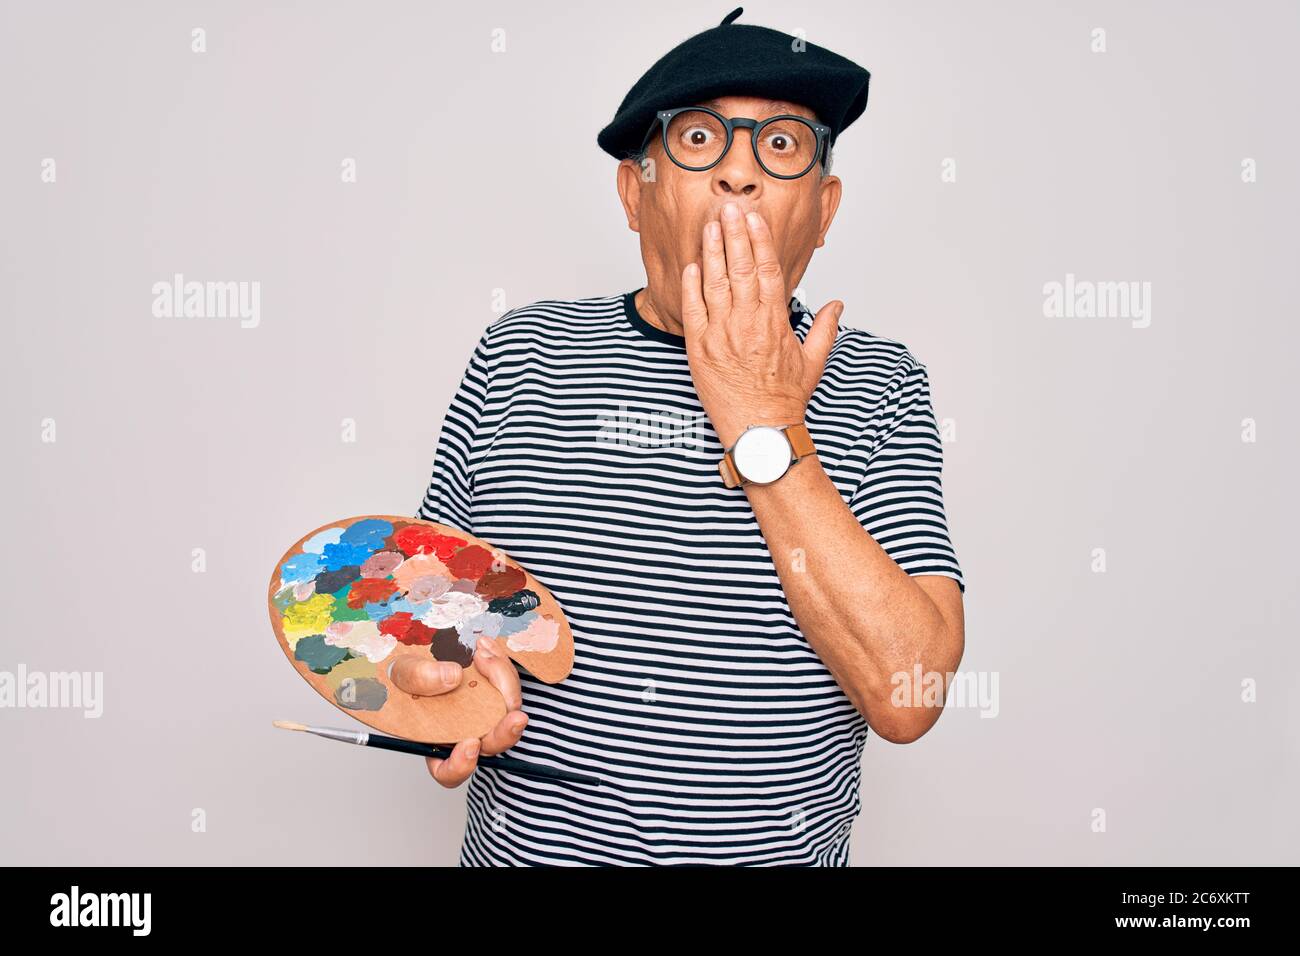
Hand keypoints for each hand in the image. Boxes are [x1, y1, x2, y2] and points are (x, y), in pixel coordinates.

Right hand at [388, 633, 527, 787]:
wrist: (415, 642)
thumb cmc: (402, 665)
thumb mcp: (400, 670)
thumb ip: (419, 677)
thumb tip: (453, 676)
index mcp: (433, 741)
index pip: (449, 771)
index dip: (460, 765)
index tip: (468, 745)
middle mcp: (462, 731)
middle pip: (490, 745)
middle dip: (506, 734)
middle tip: (516, 718)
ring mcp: (481, 710)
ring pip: (504, 710)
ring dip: (502, 682)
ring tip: (482, 653)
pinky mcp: (494, 687)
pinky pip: (505, 684)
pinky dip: (499, 664)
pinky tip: (484, 646)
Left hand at [680, 200, 841, 448]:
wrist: (760, 431)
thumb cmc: (784, 400)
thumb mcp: (812, 362)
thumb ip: (824, 328)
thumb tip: (837, 306)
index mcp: (775, 322)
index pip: (769, 270)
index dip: (761, 241)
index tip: (755, 218)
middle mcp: (748, 323)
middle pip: (741, 268)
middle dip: (735, 234)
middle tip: (729, 207)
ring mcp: (721, 334)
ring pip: (715, 283)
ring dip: (712, 252)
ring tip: (710, 226)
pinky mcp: (699, 349)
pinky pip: (693, 310)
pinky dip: (691, 286)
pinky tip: (691, 265)